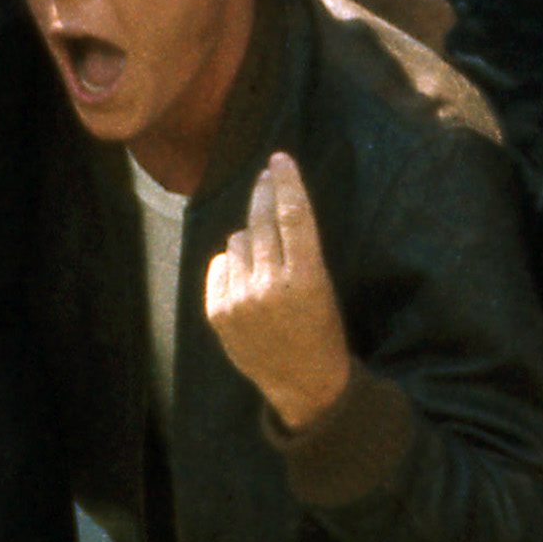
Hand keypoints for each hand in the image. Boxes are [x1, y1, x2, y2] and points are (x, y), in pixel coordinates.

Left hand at [201, 153, 355, 431]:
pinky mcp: (219, 312)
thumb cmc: (320, 329)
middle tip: (266, 175)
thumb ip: (296, 250)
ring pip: (238, 240)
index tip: (280, 159)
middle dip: (264, 193)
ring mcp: (241, 300)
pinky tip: (246, 280)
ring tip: (266, 264)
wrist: (304, 382)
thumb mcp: (322, 286)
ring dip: (250, 241)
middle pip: (261, 220)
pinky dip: (231, 265)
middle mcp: (271, 285)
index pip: (294, 215)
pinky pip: (220, 264)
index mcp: (307, 277)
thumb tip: (267, 205)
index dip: (287, 182)